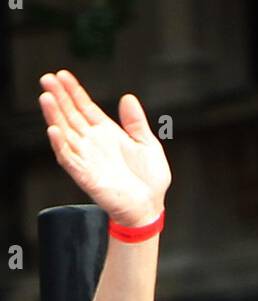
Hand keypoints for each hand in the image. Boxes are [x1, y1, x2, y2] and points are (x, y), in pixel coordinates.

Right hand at [38, 69, 170, 227]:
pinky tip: (54, 131)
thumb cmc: (149, 181)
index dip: (73, 91)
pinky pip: (69, 159)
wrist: (150, 208)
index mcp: (107, 133)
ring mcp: (87, 159)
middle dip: (59, 97)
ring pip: (65, 133)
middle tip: (47, 79)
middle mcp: (93, 143)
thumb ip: (136, 122)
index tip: (62, 75)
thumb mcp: (147, 145)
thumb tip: (128, 97)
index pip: (85, 107)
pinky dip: (61, 145)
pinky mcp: (85, 176)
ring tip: (46, 98)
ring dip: (54, 116)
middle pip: (70, 115)